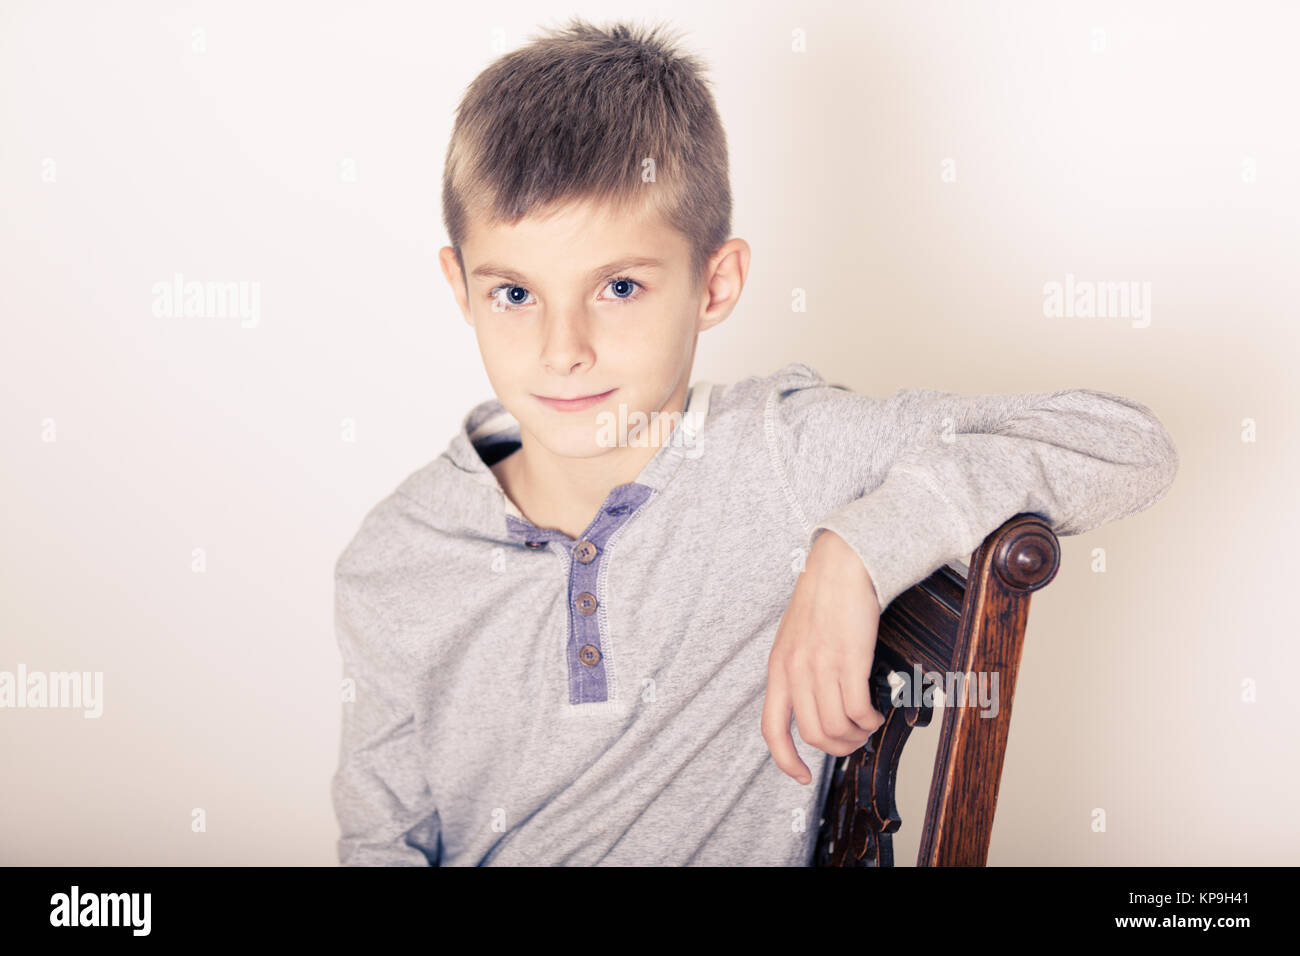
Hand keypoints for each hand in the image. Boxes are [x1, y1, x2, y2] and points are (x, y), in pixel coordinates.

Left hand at [761, 529, 884, 784]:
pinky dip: (870, 720)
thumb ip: (798, 671)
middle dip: (837, 749)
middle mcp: (795, 671)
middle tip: (853, 742)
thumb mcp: (795, 639)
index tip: (801, 776)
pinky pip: (858, 710)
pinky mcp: (849, 660)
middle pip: (812, 735)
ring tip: (867, 726)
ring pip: (836, 728)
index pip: (771, 728)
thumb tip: (814, 706)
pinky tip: (875, 713)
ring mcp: (820, 666)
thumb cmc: (824, 599)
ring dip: (857, 736)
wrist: (842, 566)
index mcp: (778, 668)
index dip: (785, 760)